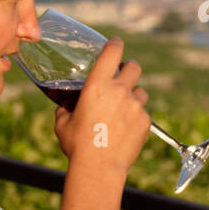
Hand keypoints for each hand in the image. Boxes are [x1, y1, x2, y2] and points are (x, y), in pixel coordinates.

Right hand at [54, 37, 150, 174]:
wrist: (98, 167)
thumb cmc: (77, 145)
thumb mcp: (63, 123)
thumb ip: (66, 109)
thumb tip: (65, 107)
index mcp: (97, 85)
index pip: (112, 52)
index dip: (116, 44)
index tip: (117, 42)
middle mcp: (119, 91)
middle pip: (134, 67)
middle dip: (130, 68)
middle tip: (124, 75)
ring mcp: (135, 106)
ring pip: (141, 92)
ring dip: (134, 96)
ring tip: (124, 109)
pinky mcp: (145, 122)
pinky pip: (144, 114)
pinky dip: (136, 118)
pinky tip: (126, 129)